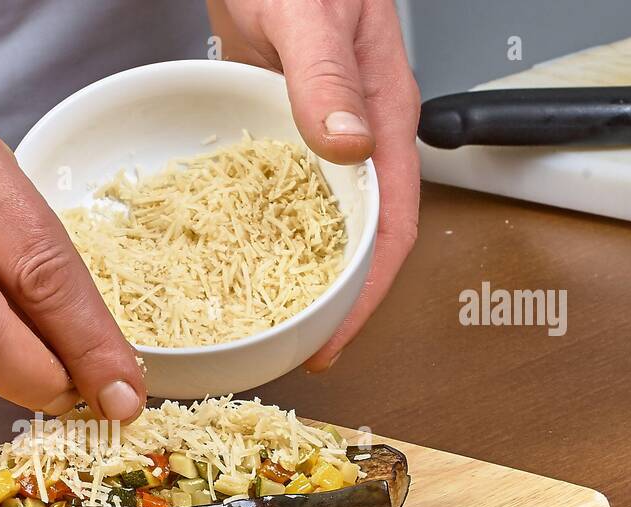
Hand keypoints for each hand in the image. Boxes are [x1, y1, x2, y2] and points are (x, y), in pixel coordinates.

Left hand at [212, 0, 420, 370]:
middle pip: (363, 239)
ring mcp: (323, 134)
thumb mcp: (309, 13)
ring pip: (325, 223)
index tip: (337, 340)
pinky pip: (286, 196)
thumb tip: (348, 146)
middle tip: (303, 350)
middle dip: (339, 302)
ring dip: (306, 275)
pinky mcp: (287, 127)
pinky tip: (239, 256)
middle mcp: (359, 134)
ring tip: (275, 322)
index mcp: (385, 115)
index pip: (392, 226)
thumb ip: (327, 76)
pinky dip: (269, 234)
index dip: (368, 292)